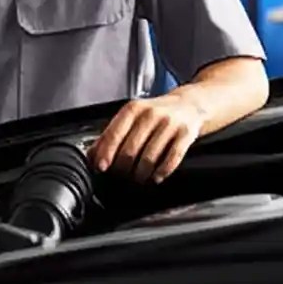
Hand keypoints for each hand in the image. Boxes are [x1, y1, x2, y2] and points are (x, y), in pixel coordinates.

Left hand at [89, 92, 206, 183]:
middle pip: (130, 150)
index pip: (114, 134)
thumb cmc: (156, 113)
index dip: (106, 153)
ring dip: (142, 174)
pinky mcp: (186, 134)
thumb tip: (92, 154)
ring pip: (149, 157)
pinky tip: (156, 177)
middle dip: (123, 168)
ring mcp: (169, 124)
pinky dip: (162, 172)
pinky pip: (172, 158)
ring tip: (138, 179)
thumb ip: (112, 134)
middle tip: (122, 176)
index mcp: (133, 109)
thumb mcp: (132, 117)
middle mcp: (150, 114)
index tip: (101, 167)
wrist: (190, 104)